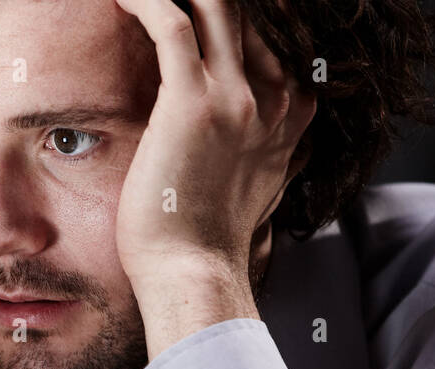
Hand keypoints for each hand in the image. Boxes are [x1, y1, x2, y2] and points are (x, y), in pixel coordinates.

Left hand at [112, 0, 315, 353]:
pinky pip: (172, 20)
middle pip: (245, 9)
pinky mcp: (193, 103)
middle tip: (163, 0)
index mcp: (290, 112)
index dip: (233, 12)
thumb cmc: (206, 238)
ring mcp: (238, 98)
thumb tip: (248, 134)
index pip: (269, 33)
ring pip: (215, 1)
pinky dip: (144, 0)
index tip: (191, 8)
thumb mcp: (253, 182)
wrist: (194, 275)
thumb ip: (261, 145)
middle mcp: (274, 97)